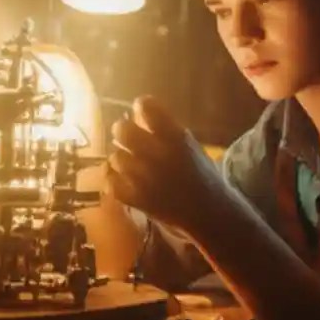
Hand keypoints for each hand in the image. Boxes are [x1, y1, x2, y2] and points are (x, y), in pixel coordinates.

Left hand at [105, 95, 229, 232]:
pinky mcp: (135, 199)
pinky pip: (111, 181)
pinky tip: (127, 180)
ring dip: (123, 159)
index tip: (143, 114)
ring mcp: (144, 179)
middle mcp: (157, 155)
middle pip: (122, 129)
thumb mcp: (189, 145)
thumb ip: (165, 128)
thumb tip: (136, 113)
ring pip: (115, 157)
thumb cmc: (201, 175)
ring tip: (134, 165)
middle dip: (123, 130)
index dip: (142, 107)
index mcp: (175, 138)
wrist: (208, 212)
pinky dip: (116, 180)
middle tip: (128, 138)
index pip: (146, 106)